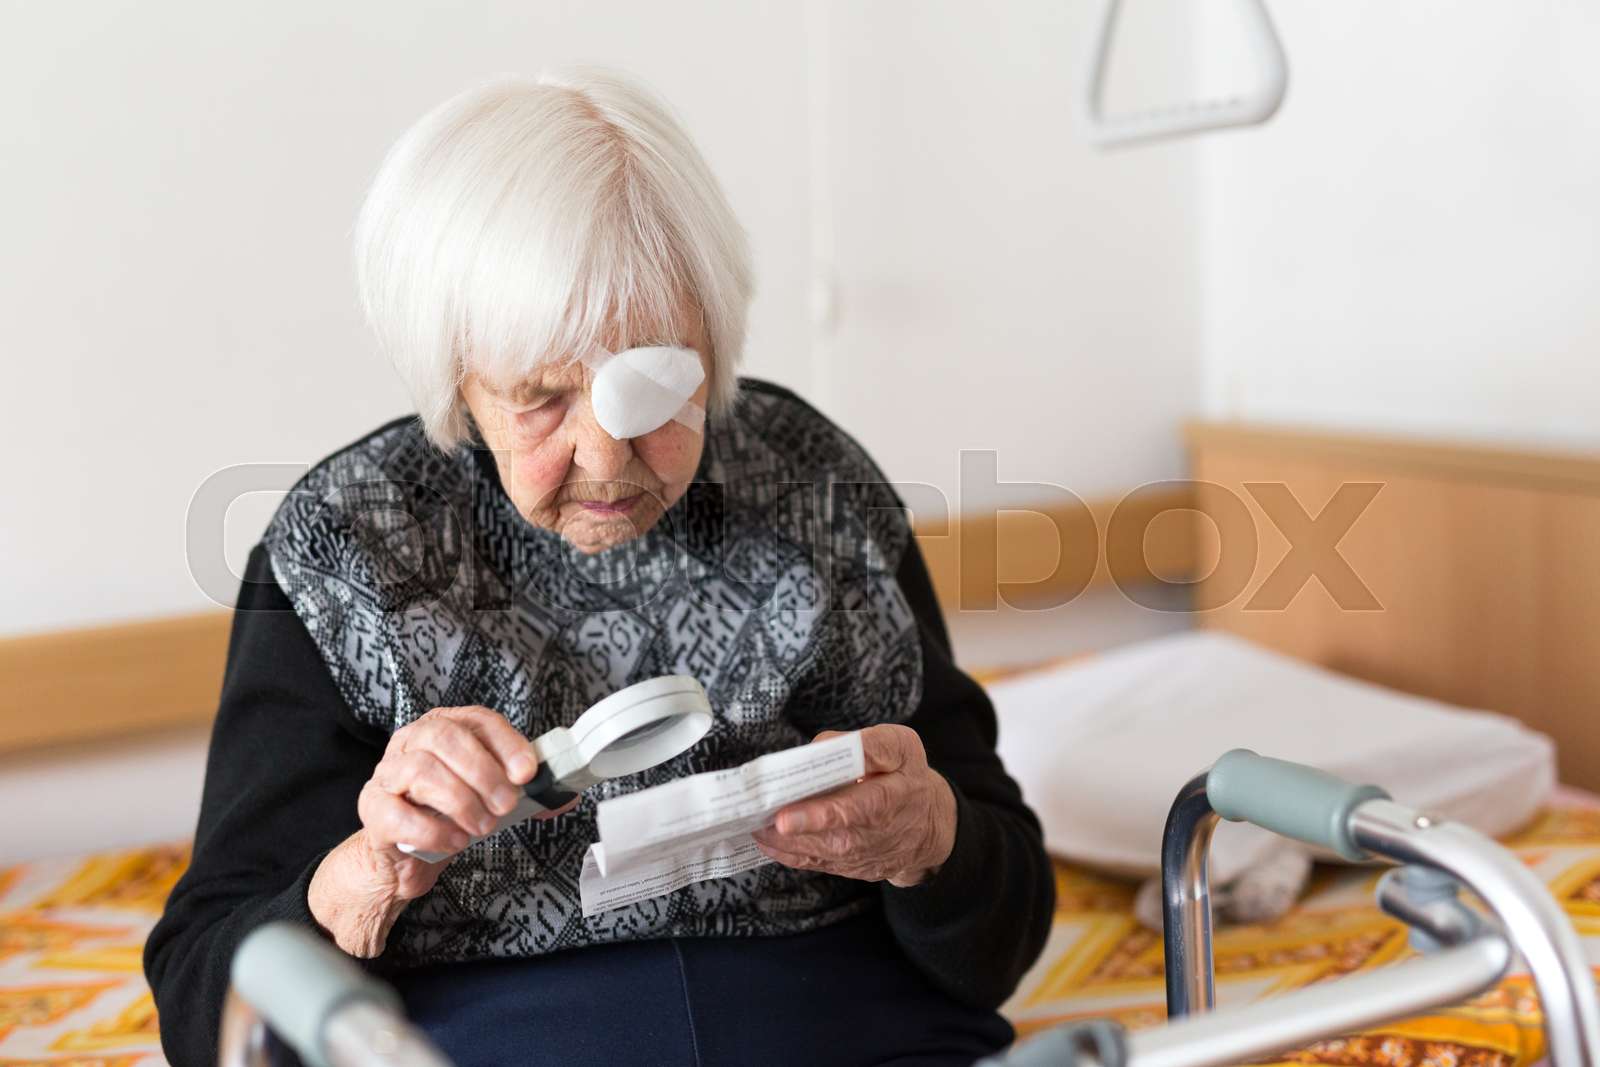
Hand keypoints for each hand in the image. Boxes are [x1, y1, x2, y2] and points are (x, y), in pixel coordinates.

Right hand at [310, 705, 571, 955]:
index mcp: (444, 727)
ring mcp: (388, 774)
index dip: (506, 744)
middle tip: (506, 805)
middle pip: (445, 739)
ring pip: (422, 770)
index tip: (528, 773)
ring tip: (482, 827)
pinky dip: (433, 830)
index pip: (478, 720)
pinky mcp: (374, 810)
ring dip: (461, 801)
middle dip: (483, 772)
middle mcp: (412, 742)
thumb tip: (564, 795)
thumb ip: (523, 792)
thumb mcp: (488, 796)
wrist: (405, 856)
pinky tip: (454, 841)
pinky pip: (399, 814)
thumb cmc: (449, 814)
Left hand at [752, 724, 956, 887]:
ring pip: (818, 852)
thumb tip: (817, 751)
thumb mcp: (901, 747)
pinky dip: (787, 853)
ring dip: (783, 841)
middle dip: (792, 831)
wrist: (928, 826)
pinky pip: (815, 862)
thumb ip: (865, 744)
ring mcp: (861, 854)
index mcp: (891, 797)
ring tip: (753, 823)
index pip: (855, 809)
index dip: (819, 815)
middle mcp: (875, 833)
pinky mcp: (848, 866)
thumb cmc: (908, 777)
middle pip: (831, 836)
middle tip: (758, 818)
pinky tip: (765, 838)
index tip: (785, 817)